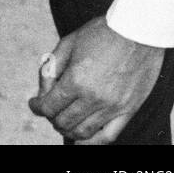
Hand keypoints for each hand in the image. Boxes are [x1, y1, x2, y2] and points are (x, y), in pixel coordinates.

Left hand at [27, 16, 164, 143]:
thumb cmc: (102, 32)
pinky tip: (83, 140)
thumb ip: (52, 67)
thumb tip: (43, 90)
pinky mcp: (129, 110)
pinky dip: (92, 142)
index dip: (37, 107)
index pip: (48, 106)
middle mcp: (93, 97)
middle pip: (63, 121)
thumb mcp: (68, 43)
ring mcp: (113, 106)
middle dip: (51, 117)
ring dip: (68, 130)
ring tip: (64, 122)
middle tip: (51, 110)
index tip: (35, 105)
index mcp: (76, 79)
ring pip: (83, 132)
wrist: (139, 29)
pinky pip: (108, 136)